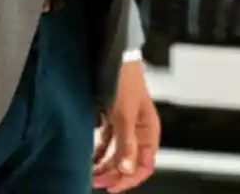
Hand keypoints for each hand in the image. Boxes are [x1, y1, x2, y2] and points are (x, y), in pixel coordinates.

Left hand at [93, 61, 158, 192]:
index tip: (113, 187)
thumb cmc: (125, 81)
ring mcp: (125, 126)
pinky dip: (99, 153)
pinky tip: (90, 159)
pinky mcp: (113, 120)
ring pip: (117, 155)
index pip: (144, 165)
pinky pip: (107, 144)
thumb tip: (127, 169)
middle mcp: (139, 131)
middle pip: (129, 163)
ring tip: (90, 174)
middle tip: (97, 182)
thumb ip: (127, 144)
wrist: (113, 58)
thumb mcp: (125, 115)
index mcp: (149, 131)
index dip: (130, 178)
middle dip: (114, 175)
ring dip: (105, 166)